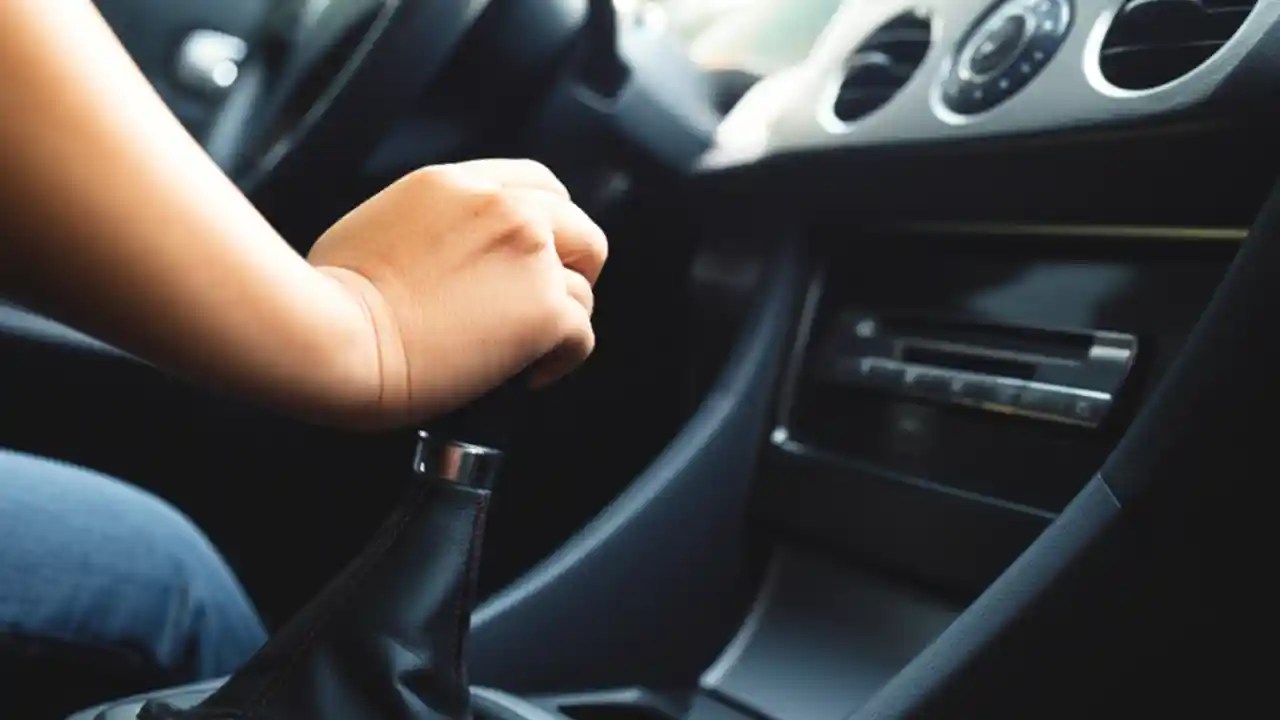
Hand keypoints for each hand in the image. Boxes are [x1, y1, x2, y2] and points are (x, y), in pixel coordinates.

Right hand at [308, 159, 607, 428]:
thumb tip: (438, 256)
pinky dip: (561, 361)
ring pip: (582, 290)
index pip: (536, 185)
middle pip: (580, 228)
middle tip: (543, 304)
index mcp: (458, 185)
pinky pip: (582, 337)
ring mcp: (531, 258)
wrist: (337, 337)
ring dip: (559, 322)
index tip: (535, 258)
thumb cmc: (331, 298)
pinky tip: (528, 376)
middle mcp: (505, 210)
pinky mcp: (544, 312)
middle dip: (571, 268)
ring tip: (523, 351)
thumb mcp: (376, 223)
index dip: (546, 225)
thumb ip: (428, 224)